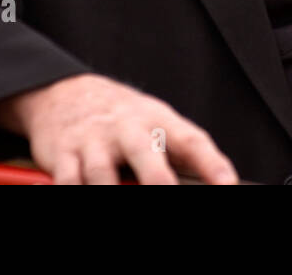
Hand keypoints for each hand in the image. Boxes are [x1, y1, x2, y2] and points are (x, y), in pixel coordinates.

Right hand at [0, 73, 240, 184]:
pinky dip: (74, 190)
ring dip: (109, 192)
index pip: (192, 141)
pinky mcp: (63, 153)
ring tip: (120, 200)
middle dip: (159, 183)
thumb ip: (178, 152)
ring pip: (101, 175)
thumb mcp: (154, 122)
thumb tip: (213, 182)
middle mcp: (127, 128)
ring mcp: (94, 140)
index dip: (213, 165)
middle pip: (146, 156)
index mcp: (158, 120)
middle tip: (170, 196)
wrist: (66, 91)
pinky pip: (68, 180)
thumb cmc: (123, 118)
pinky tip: (81, 195)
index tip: (228, 186)